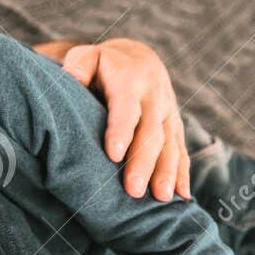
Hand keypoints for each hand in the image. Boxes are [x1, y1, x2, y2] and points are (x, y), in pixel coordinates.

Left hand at [60, 39, 188, 201]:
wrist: (138, 57)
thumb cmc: (103, 64)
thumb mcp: (87, 57)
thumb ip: (78, 66)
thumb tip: (72, 79)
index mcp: (130, 80)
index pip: (126, 108)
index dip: (121, 130)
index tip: (114, 155)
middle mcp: (154, 97)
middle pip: (151, 132)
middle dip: (143, 162)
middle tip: (133, 191)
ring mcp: (168, 112)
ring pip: (170, 144)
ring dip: (166, 172)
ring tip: (161, 198)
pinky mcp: (175, 125)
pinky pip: (181, 149)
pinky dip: (182, 172)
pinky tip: (181, 195)